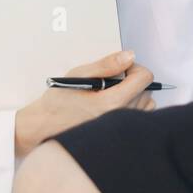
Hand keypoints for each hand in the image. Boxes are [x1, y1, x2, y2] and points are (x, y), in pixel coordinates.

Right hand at [13, 50, 155, 156]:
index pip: (144, 78)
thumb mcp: (79, 74)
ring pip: (147, 106)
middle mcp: (121, 118)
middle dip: (134, 81)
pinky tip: (116, 106)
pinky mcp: (121, 136)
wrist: (45, 127)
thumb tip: (130, 56)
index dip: (134, 68)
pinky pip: (140, 119)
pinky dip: (134, 108)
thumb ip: (107, 65)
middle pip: (147, 91)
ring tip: (114, 94)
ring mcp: (121, 130)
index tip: (121, 69)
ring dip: (136, 95)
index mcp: (112, 102)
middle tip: (113, 81)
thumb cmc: (59, 101)